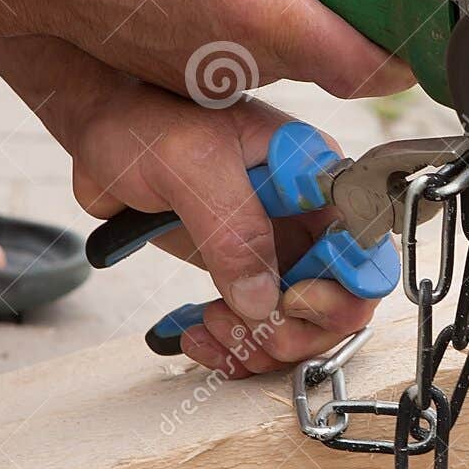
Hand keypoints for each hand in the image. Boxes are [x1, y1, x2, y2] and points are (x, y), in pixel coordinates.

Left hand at [0, 36, 381, 376]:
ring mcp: (277, 249)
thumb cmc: (147, 119)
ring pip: (302, 327)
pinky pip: (259, 330)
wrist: (104, 126)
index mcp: (316, 179)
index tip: (290, 299)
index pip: (364, 251)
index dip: (341, 290)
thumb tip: (263, 301)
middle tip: (244, 324)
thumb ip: (233, 230)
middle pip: (342, 303)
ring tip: (210, 325)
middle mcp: (308, 218)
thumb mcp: (191, 164)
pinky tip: (197, 334)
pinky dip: (233, 349)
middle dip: (296, 329)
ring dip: (259, 344)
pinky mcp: (242, 272)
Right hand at [14, 0, 415, 101]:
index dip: (405, 60)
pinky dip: (258, 29)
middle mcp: (245, 60)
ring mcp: (212, 74)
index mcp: (268, 20)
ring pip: (286, 61)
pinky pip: (241, 58)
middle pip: (332, 63)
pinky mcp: (183, 71)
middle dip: (358, 27)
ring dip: (304, 24)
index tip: (422, 38)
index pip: (367, 71)